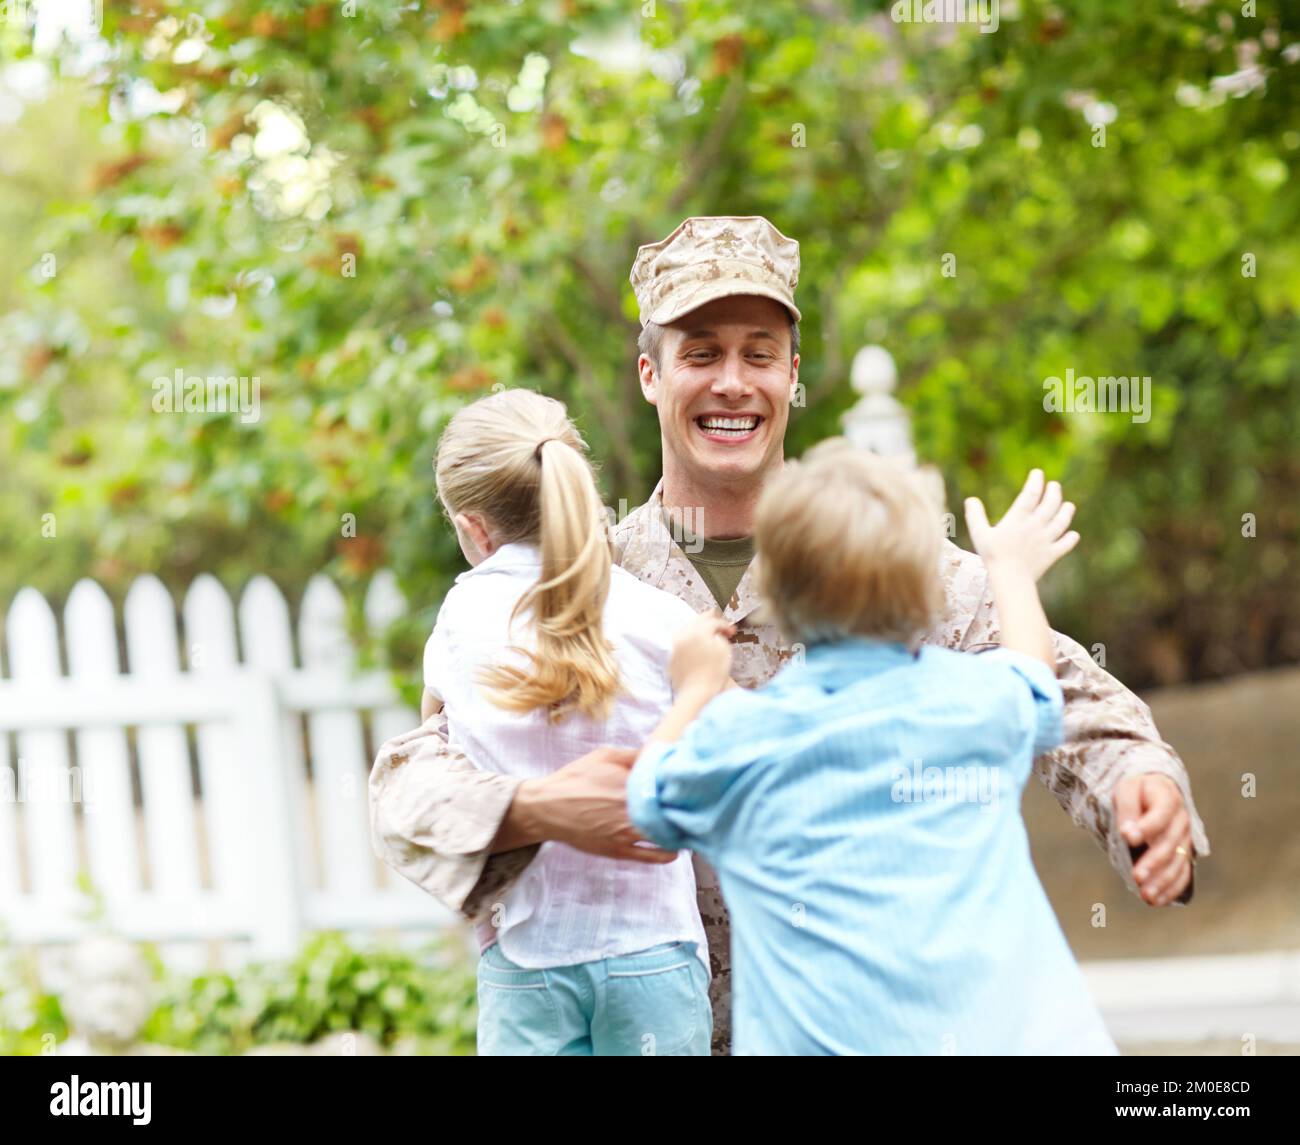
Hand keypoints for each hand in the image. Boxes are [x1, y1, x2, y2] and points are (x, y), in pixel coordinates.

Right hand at [511, 745, 679, 863]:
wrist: (547, 807)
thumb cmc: (574, 778)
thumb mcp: (603, 756)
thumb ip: (633, 755)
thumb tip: (659, 753)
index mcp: (631, 784)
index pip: (669, 787)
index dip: (684, 788)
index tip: (692, 787)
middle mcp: (632, 810)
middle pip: (672, 813)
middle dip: (685, 810)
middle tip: (695, 808)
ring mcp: (626, 833)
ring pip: (665, 836)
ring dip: (679, 833)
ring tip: (687, 828)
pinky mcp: (618, 851)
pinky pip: (651, 857)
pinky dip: (667, 854)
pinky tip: (675, 850)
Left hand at [668, 612, 735, 695]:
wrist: (697, 693)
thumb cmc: (714, 673)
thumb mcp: (724, 650)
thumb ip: (721, 636)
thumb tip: (716, 633)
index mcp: (698, 632)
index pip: (713, 622)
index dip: (725, 625)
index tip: (731, 631)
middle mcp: (684, 634)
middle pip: (698, 620)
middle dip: (711, 621)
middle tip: (721, 625)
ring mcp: (675, 644)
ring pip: (688, 628)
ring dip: (699, 627)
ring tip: (709, 633)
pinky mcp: (672, 654)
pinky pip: (681, 639)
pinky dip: (690, 637)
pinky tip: (697, 642)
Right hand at [964, 469, 1079, 581]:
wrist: (1011, 579)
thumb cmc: (993, 556)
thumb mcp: (979, 534)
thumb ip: (975, 515)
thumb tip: (971, 499)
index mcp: (1018, 519)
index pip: (1031, 493)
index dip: (1036, 481)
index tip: (1038, 473)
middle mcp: (1036, 526)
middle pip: (1051, 503)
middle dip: (1054, 491)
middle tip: (1054, 486)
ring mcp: (1046, 540)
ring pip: (1062, 521)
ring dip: (1067, 511)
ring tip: (1068, 505)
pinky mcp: (1052, 554)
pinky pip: (1066, 544)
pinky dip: (1070, 538)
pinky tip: (1072, 535)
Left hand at [1114, 773, 1193, 904]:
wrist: (1155, 791)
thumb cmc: (1137, 790)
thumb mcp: (1127, 789)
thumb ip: (1128, 809)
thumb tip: (1127, 833)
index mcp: (1169, 798)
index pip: (1161, 814)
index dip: (1146, 827)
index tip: (1127, 837)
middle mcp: (1182, 821)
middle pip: (1170, 844)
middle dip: (1154, 862)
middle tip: (1137, 876)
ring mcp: (1185, 840)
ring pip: (1177, 863)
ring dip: (1162, 881)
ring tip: (1145, 895)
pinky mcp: (1183, 855)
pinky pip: (1182, 874)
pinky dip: (1171, 889)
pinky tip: (1156, 901)